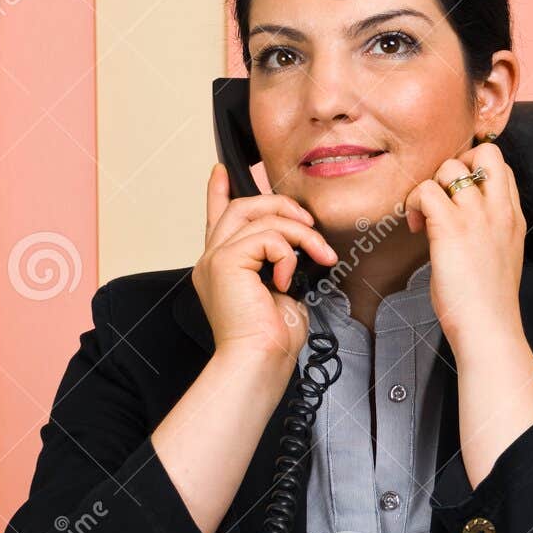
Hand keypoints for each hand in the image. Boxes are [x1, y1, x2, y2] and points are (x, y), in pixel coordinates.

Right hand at [195, 162, 337, 365]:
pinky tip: (288, 281)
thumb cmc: (272, 340)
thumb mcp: (281, 291)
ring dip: (300, 233)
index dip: (218, 192)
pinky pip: (268, 237)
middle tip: (308, 223)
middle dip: (280, 205)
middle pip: (242, 207)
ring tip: (320, 255)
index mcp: (222, 269)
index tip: (221, 171)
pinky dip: (289, 255)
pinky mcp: (225, 262)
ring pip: (261, 217)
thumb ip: (278, 263)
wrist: (259, 361)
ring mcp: (215, 259)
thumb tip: (298, 245)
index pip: (217, 219)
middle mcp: (212, 260)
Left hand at [404, 142, 525, 346]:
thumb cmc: (488, 303)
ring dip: (430, 186)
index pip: (501, 167)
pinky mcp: (451, 228)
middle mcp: (499, 210)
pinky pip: (426, 191)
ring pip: (450, 167)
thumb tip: (457, 220)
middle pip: (485, 151)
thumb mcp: (500, 257)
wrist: (489, 328)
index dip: (475, 169)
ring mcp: (476, 217)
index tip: (457, 194)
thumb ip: (487, 231)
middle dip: (457, 163)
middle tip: (441, 192)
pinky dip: (414, 203)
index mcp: (513, 218)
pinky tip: (415, 226)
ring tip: (424, 215)